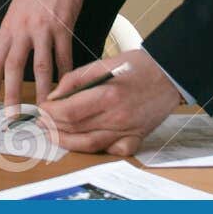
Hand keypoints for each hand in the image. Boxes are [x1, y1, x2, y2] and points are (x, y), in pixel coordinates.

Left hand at [0, 0, 86, 111]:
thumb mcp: (16, 9)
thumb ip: (15, 33)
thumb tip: (12, 57)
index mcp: (8, 27)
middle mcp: (22, 30)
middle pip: (13, 67)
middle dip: (12, 94)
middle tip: (12, 115)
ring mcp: (43, 29)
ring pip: (41, 66)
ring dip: (43, 89)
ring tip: (45, 108)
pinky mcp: (63, 27)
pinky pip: (64, 56)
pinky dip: (67, 73)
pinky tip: (68, 86)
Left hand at [37, 49, 182, 155]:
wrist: (171, 74)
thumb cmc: (139, 65)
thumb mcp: (104, 62)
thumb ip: (76, 79)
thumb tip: (54, 96)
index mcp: (109, 94)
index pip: (69, 112)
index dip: (50, 113)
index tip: (41, 109)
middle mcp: (118, 117)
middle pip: (76, 129)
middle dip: (54, 127)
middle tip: (42, 122)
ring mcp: (128, 131)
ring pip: (90, 145)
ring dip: (67, 142)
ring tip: (53, 135)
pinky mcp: (136, 138)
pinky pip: (112, 151)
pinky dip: (96, 149)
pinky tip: (84, 142)